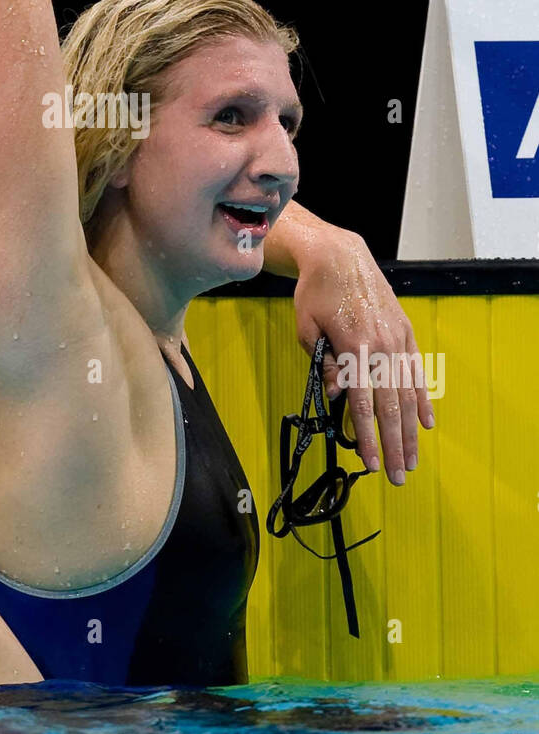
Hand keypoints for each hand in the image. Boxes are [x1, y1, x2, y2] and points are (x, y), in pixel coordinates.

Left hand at [293, 228, 433, 485]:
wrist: (339, 256)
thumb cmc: (315, 293)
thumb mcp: (307, 329)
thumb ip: (324, 365)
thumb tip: (340, 394)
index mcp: (353, 347)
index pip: (363, 403)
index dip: (367, 436)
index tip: (371, 463)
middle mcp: (381, 345)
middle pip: (390, 406)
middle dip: (394, 445)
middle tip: (398, 476)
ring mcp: (397, 338)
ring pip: (408, 393)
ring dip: (411, 430)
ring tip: (412, 459)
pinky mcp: (405, 331)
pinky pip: (416, 371)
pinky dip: (422, 398)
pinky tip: (426, 422)